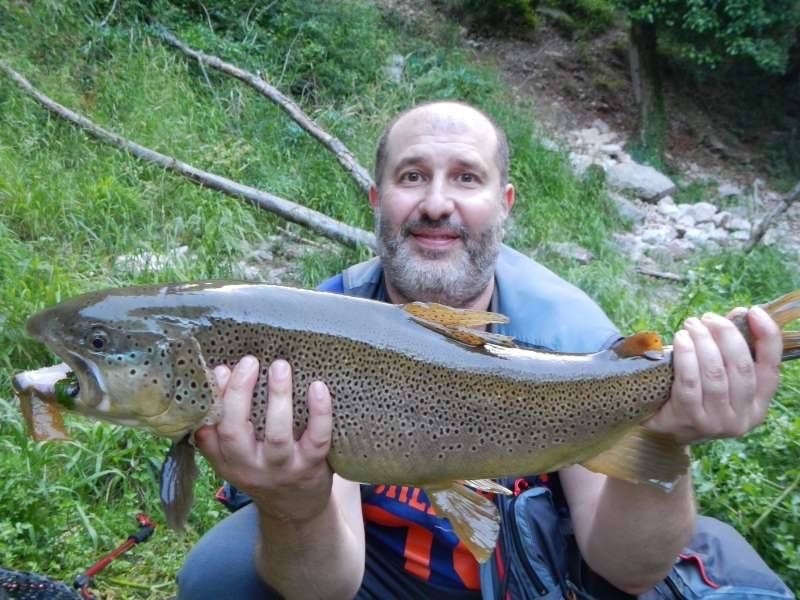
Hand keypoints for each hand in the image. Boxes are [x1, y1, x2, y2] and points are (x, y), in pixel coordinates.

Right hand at [194, 356, 334, 522]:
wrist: (296, 511)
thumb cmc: (265, 469)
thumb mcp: (236, 455)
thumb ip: (225, 423)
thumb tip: (220, 372)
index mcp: (226, 460)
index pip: (209, 431)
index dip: (212, 400)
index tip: (219, 369)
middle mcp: (249, 467)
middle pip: (236, 432)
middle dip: (238, 394)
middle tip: (249, 361)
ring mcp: (282, 469)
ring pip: (277, 435)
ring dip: (278, 398)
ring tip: (280, 366)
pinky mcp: (311, 468)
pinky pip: (316, 439)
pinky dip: (319, 413)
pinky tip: (318, 387)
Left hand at [645, 306, 781, 445]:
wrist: (664, 428)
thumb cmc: (695, 394)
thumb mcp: (718, 373)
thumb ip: (731, 347)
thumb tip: (740, 313)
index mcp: (758, 404)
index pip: (770, 367)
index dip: (767, 336)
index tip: (753, 311)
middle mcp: (743, 416)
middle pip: (741, 367)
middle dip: (725, 334)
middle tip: (707, 318)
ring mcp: (717, 421)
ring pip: (715, 373)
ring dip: (703, 342)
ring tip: (691, 325)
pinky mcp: (689, 419)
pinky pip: (689, 383)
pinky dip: (686, 356)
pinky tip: (681, 340)